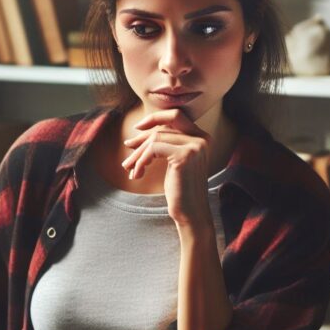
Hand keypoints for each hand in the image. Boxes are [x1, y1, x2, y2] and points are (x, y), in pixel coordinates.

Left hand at [122, 109, 212, 228]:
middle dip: (142, 138)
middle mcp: (201, 138)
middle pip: (163, 126)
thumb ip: (165, 144)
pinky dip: (141, 160)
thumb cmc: (180, 190)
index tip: (137, 129)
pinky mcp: (184, 156)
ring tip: (130, 168)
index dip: (154, 118)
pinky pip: (153, 149)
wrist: (191, 213)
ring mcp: (194, 146)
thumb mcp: (173, 162)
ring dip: (138, 153)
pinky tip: (138, 174)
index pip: (175, 116)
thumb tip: (138, 132)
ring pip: (155, 138)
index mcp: (201, 137)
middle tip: (128, 149)